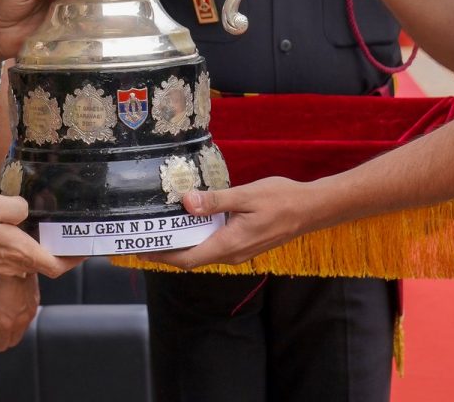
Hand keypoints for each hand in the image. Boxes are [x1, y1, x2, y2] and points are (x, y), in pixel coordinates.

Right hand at [0, 190, 77, 278]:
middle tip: (67, 228)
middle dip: (58, 249)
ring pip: (28, 260)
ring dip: (40, 247)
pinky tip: (18, 228)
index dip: (74, 258)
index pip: (56, 265)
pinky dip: (22, 247)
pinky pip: (12, 258)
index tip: (84, 247)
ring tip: (45, 224)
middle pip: (45, 263)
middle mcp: (13, 264)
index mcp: (19, 251)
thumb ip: (17, 207)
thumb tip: (26, 211)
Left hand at [0, 272, 38, 350]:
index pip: (1, 346)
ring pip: (22, 331)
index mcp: (6, 322)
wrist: (14, 259)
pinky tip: (13, 303)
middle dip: (3, 337)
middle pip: (12, 342)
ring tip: (4, 312)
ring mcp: (31, 311)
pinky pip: (28, 317)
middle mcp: (21, 320)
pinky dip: (20, 316)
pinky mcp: (36, 302)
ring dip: (13, 327)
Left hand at [152, 177, 312, 269]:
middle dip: (168, 250)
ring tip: (162, 228)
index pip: (188, 259)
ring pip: (203, 253)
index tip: (142, 248)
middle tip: (145, 236)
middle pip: (192, 259)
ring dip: (183, 244)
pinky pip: (215, 246)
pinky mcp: (244, 245)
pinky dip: (198, 239)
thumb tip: (186, 203)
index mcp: (229, 244)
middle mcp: (232, 254)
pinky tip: (191, 222)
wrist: (311, 209)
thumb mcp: (246, 195)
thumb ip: (215, 201)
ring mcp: (239, 251)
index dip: (163, 256)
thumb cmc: (282, 199)